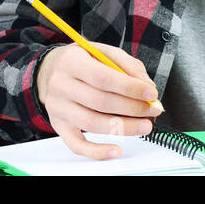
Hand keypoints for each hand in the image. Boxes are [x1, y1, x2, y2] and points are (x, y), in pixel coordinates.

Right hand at [35, 41, 162, 158]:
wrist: (51, 71)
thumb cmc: (81, 61)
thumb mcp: (102, 51)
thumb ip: (126, 64)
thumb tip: (146, 86)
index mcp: (71, 62)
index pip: (103, 77)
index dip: (130, 88)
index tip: (151, 94)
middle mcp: (60, 85)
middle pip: (100, 102)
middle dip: (133, 108)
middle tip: (153, 110)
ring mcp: (58, 108)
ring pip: (93, 124)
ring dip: (124, 128)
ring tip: (145, 126)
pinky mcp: (59, 126)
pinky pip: (77, 145)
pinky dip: (97, 152)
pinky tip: (116, 150)